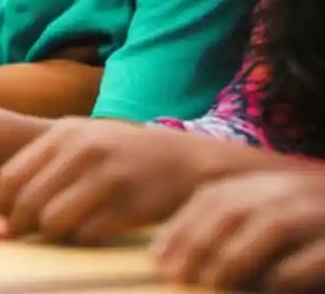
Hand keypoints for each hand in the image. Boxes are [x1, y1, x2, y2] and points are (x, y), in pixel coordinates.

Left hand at [0, 119, 217, 243]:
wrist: (190, 162)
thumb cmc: (123, 157)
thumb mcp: (82, 145)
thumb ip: (41, 169)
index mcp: (64, 132)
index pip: (10, 177)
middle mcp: (83, 149)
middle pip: (27, 201)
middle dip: (20, 227)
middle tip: (26, 237)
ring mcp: (108, 175)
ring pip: (53, 221)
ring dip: (51, 235)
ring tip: (62, 233)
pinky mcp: (131, 203)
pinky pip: (87, 234)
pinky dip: (81, 239)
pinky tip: (91, 232)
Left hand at [155, 171, 324, 291]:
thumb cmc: (311, 228)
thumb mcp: (268, 215)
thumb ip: (231, 225)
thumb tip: (171, 258)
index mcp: (267, 185)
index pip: (214, 198)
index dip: (183, 227)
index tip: (160, 261)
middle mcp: (291, 191)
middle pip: (235, 209)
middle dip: (200, 243)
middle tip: (180, 277)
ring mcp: (320, 213)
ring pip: (270, 228)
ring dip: (235, 259)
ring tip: (215, 285)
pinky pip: (307, 259)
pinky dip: (282, 278)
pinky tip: (265, 293)